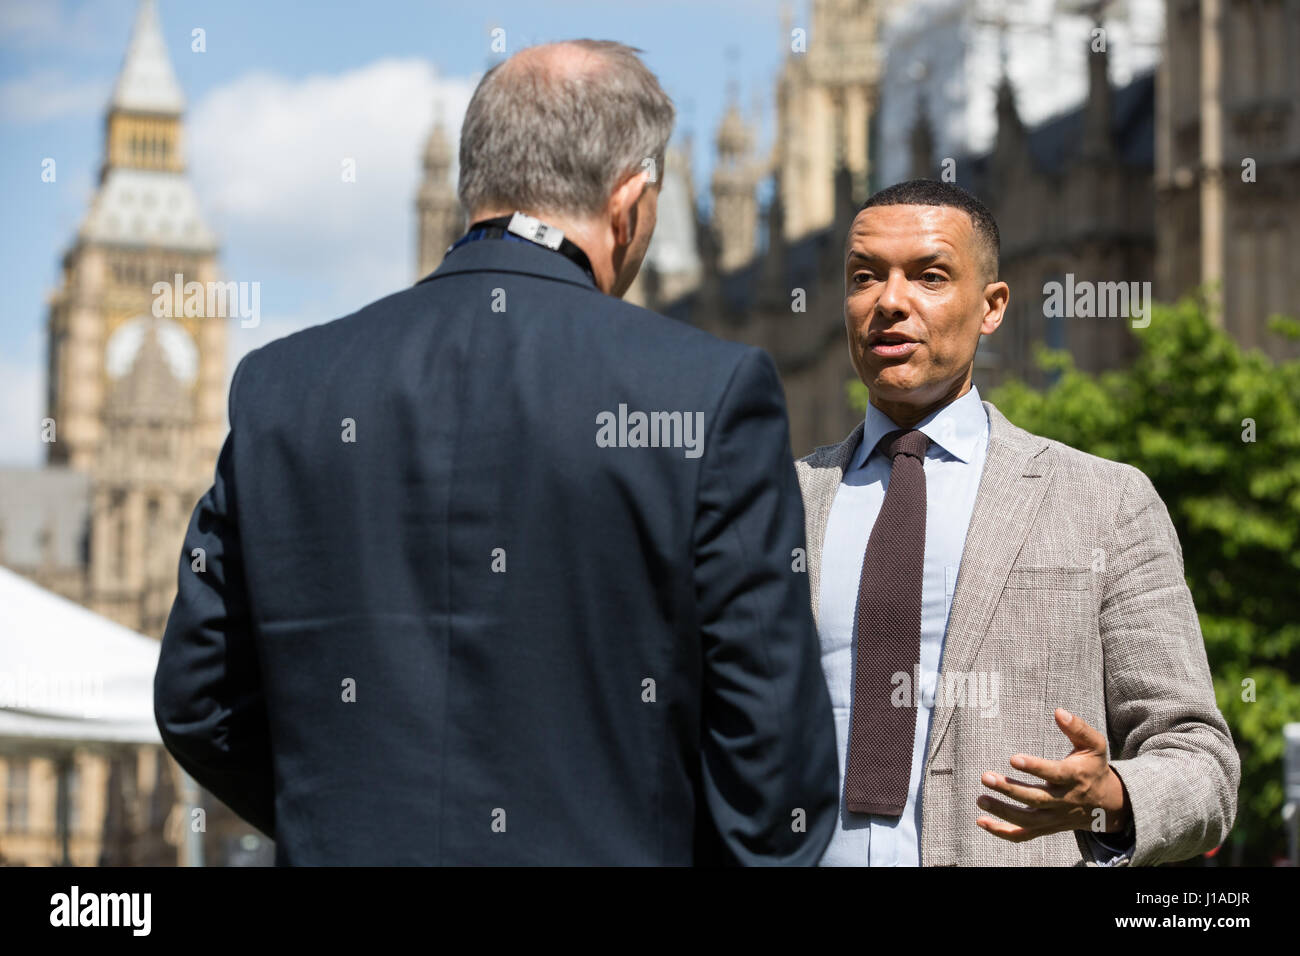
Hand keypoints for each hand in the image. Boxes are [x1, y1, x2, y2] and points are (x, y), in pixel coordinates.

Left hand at [975, 708, 1130, 841]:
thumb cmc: (1093, 768)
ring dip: (1002, 811)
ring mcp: (1054, 817)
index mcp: (1075, 777)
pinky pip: (1024, 835)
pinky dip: (1003, 832)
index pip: (1054, 774)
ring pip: (1027, 820)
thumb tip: (1059, 711)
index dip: (1035, 768)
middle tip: (986, 777)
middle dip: (1010, 789)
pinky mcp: (1046, 827)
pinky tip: (981, 822)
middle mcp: (1064, 800)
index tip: (1013, 759)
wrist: (1106, 805)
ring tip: (980, 798)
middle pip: (1035, 799)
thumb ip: (1078, 728)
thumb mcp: (1095, 746)